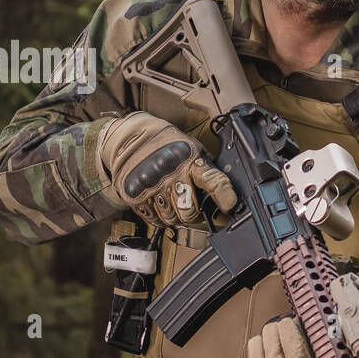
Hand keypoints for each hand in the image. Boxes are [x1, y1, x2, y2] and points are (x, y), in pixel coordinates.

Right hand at [99, 112, 236, 227]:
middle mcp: (170, 174)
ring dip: (175, 216)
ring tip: (171, 200)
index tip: (229, 205)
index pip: (211, 179)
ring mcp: (151, 186)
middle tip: (191, 205)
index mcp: (189, 160)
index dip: (223, 194)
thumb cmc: (165, 143)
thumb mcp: (191, 147)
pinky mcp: (135, 196)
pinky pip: (154, 220)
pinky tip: (159, 202)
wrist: (129, 136)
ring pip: (172, 220)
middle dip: (193, 214)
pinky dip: (159, 217)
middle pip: (190, 212)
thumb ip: (205, 168)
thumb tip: (223, 189)